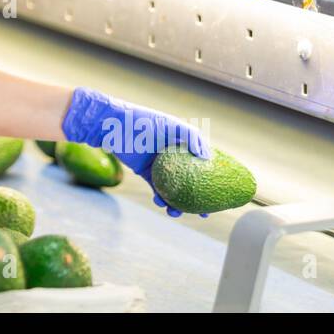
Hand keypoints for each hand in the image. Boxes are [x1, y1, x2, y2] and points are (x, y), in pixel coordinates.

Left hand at [61, 86, 211, 217]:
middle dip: (197, 199)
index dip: (212, 179)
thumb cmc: (143, 120)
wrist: (113, 126)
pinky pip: (156, 189)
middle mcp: (173, 156)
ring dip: (177, 204)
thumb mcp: (170, 125)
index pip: (202, 163)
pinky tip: (161, 203)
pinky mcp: (145, 171)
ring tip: (177, 213)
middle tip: (203, 213)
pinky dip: (160, 198)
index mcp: (183, 144)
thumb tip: (207, 157)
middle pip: (190, 181)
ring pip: (173, 189)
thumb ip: (192, 137)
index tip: (220, 194)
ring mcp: (159, 165)